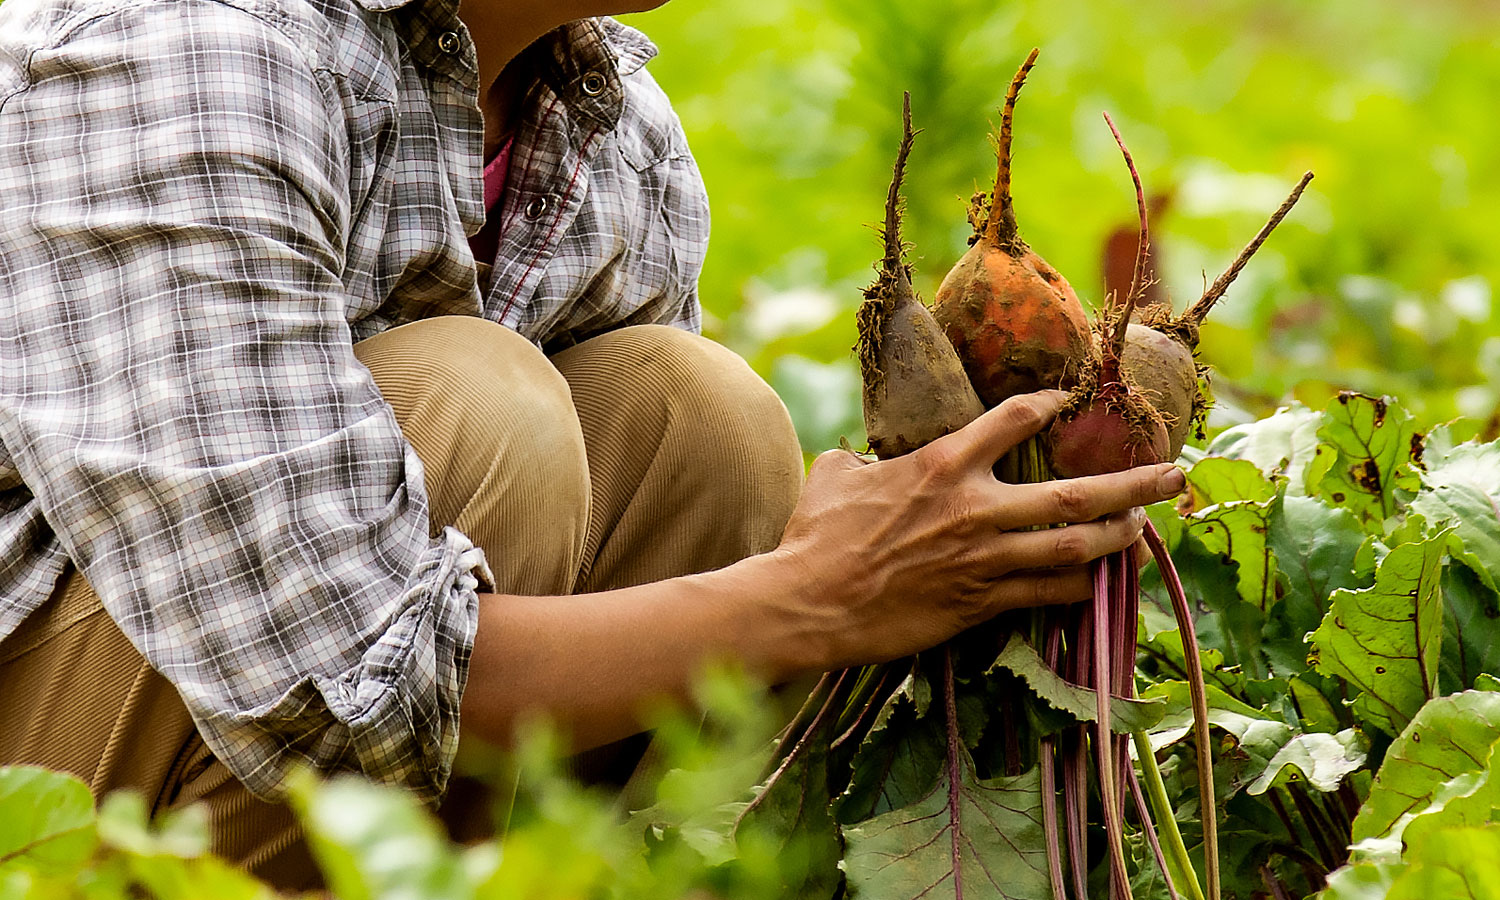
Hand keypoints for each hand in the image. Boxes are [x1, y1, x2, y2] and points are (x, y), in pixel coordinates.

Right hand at [771, 390, 1185, 670]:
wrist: (808, 602)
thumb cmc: (816, 535)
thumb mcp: (835, 475)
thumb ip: (863, 458)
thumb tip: (865, 457)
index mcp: (942, 463)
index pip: (1014, 419)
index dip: (1050, 404)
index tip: (1070, 400)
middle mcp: (975, 507)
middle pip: (1076, 492)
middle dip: (1134, 483)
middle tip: (1174, 474)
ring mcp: (983, 558)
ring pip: (1075, 547)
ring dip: (1120, 537)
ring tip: (1147, 529)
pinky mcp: (980, 603)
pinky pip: (1049, 595)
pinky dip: (1083, 588)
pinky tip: (1104, 583)